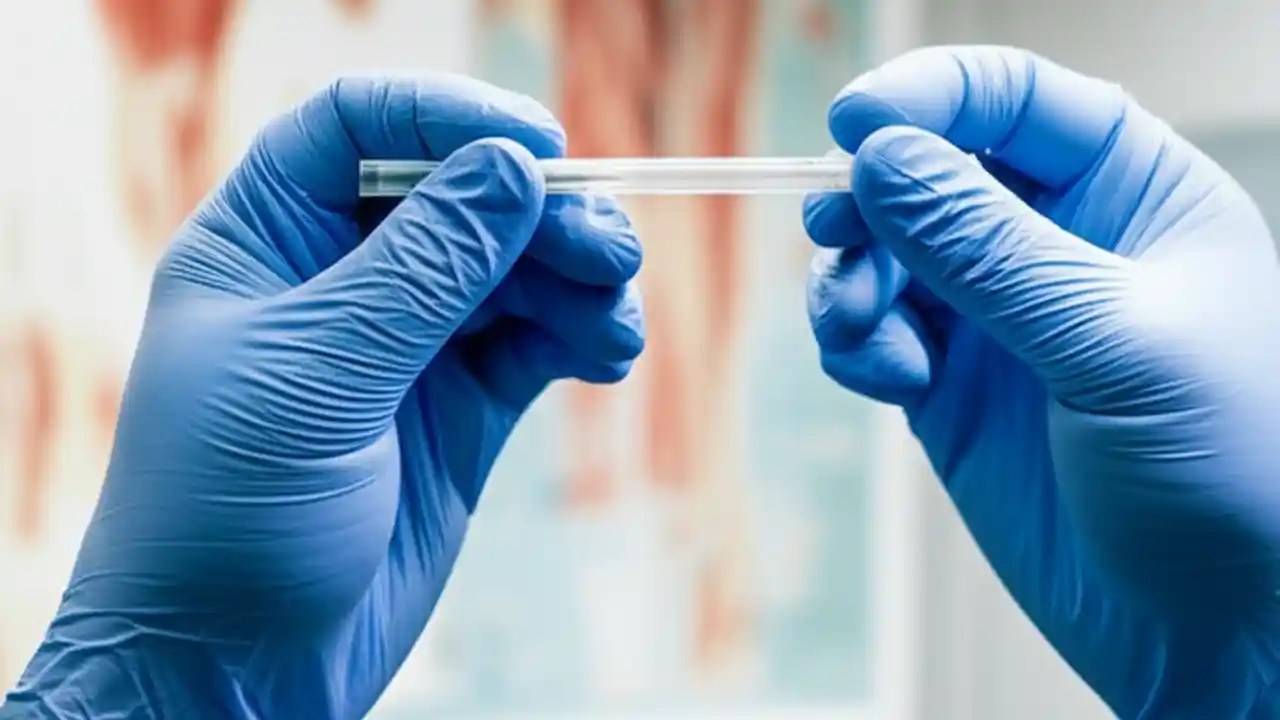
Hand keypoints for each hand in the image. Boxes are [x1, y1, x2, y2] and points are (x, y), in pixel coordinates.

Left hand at [1, 76, 643, 718]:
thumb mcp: (315, 376)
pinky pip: (536, 343)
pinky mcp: (458, 412)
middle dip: (541, 212)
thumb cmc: (225, 520)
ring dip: (576, 276)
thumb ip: (421, 269)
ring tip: (613, 315)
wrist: (234, 673)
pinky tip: (609, 352)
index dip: (447, 118)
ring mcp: (406, 348)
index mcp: (265, 244)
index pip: (356, 130)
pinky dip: (581, 335)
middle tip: (607, 249)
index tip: (537, 147)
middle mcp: (339, 282)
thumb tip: (513, 171)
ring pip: (513, 270)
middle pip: (460, 197)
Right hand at [805, 46, 1279, 717]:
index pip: (1017, 103)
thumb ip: (987, 248)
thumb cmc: (1229, 477)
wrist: (1214, 632)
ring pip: (884, 251)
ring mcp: (997, 318)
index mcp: (1135, 195)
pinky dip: (856, 346)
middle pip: (930, 170)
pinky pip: (872, 332)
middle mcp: (1058, 243)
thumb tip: (881, 158)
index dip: (932, 96)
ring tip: (867, 332)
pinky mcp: (950, 389)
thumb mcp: (1114, 344)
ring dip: (851, 280)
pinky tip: (890, 385)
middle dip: (872, 198)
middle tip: (839, 235)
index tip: (856, 122)